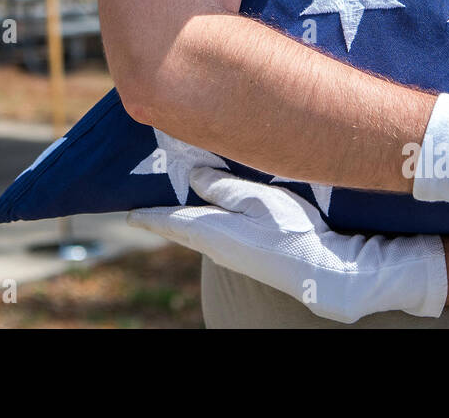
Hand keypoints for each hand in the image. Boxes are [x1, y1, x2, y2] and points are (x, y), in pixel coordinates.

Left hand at [128, 166, 446, 322]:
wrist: (323, 270)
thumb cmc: (292, 231)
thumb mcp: (258, 199)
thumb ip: (223, 186)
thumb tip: (193, 176)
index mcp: (210, 231)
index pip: (167, 220)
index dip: (146, 213)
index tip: (125, 209)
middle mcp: (214, 245)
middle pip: (177, 225)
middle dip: (160, 210)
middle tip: (145, 192)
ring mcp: (230, 252)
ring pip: (195, 228)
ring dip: (181, 213)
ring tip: (172, 193)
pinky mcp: (245, 253)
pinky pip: (213, 231)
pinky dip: (201, 217)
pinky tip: (207, 208)